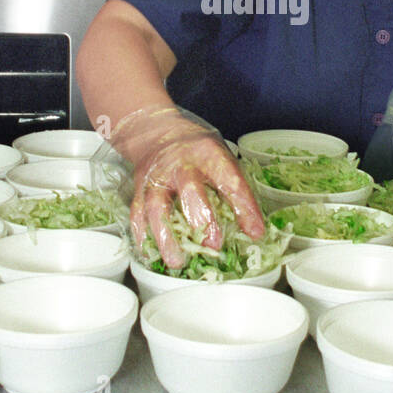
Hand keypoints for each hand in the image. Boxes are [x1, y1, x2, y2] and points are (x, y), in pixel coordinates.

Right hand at [112, 106, 264, 268]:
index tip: (255, 231)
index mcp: (209, 154)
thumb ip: (233, 188)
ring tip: (177, 261)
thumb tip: (251, 229)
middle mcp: (181, 164)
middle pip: (190, 190)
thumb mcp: (221, 157)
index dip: (244, 207)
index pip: (230, 180)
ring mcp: (157, 177)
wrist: (157, 131)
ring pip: (158, 206)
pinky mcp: (139, 188)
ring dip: (166, 236)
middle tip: (214, 245)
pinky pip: (137, 213)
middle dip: (202, 219)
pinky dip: (142, 235)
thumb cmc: (197, 151)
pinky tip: (150, 254)